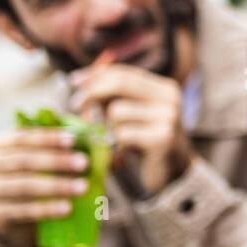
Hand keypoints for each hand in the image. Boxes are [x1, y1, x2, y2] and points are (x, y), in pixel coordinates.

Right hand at [0, 127, 91, 246]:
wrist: (13, 223)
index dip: (47, 137)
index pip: (22, 136)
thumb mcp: (40, 162)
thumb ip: (57, 146)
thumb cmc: (33, 182)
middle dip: (56, 161)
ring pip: (23, 185)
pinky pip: (22, 210)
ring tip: (82, 187)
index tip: (73, 139)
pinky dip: (46, 209)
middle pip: (23, 160)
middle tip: (83, 163)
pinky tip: (67, 208)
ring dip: (56, 186)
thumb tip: (91, 132)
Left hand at [69, 64, 191, 194]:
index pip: (123, 72)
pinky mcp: (161, 138)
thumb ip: (114, 96)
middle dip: (91, 93)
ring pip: (117, 111)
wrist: (173, 174)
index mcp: (164, 88)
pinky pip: (122, 134)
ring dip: (108, 128)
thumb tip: (79, 80)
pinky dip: (115, 145)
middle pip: (119, 84)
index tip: (73, 81)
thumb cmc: (146, 143)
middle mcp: (170, 98)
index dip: (94, 74)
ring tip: (116, 141)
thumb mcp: (133, 114)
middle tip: (75, 107)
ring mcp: (168, 117)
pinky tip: (122, 154)